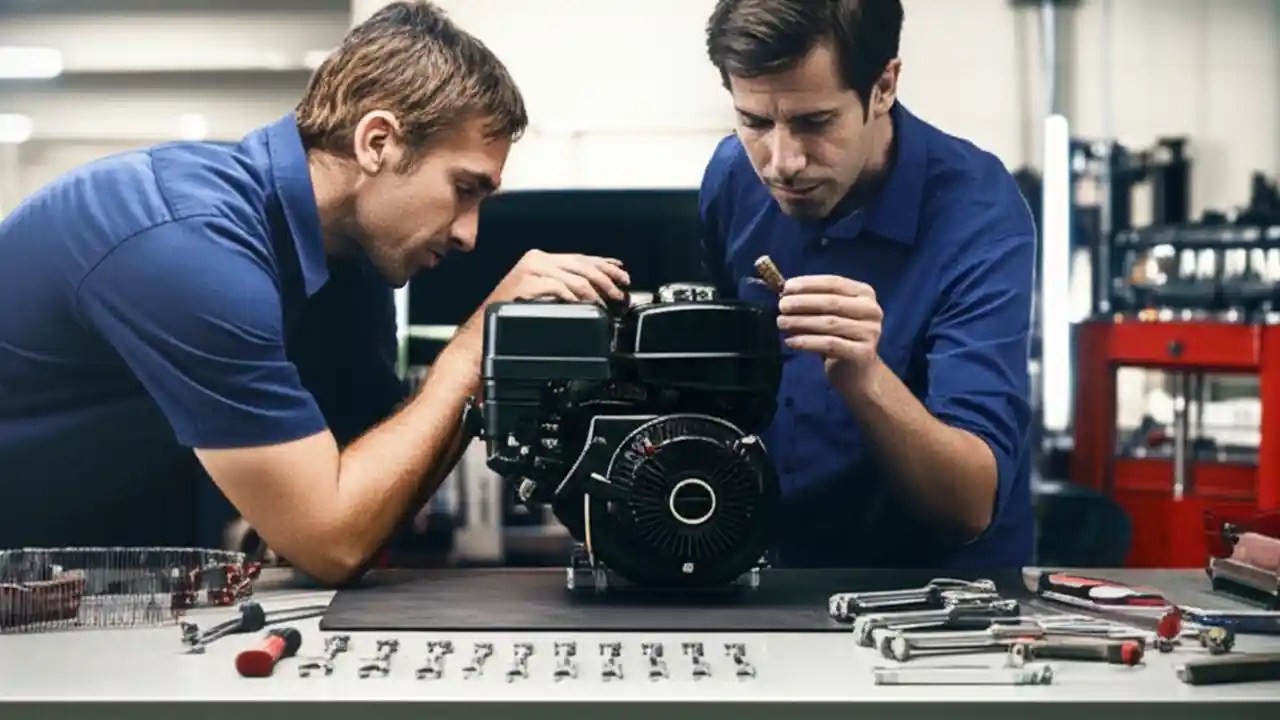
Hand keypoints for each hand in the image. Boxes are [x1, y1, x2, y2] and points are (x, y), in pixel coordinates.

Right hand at [487, 249, 630, 305]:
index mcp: (540, 259)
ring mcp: (529, 271)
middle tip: (618, 293)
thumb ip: (565, 287)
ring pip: (573, 277)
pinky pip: (557, 288)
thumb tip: (597, 289)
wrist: (482, 334)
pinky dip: (572, 298)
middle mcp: (535, 260)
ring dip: (593, 293)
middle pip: (581, 265)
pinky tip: (582, 305)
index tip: (622, 274)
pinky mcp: (523, 284)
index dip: (604, 265)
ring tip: (604, 304)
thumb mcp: (543, 295)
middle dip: (605, 279)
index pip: (581, 258)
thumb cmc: (513, 317)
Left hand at [776, 275, 883, 387]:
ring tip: (781, 322)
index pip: (834, 283)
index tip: (786, 287)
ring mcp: (870, 332)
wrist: (856, 371)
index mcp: (864, 293)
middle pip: (832, 302)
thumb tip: (784, 292)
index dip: (809, 284)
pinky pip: (830, 344)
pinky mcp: (863, 352)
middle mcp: (872, 310)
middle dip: (803, 302)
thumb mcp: (828, 313)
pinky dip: (807, 342)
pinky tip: (790, 341)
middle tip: (781, 306)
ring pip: (830, 323)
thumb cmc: (838, 335)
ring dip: (801, 321)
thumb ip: (812, 300)